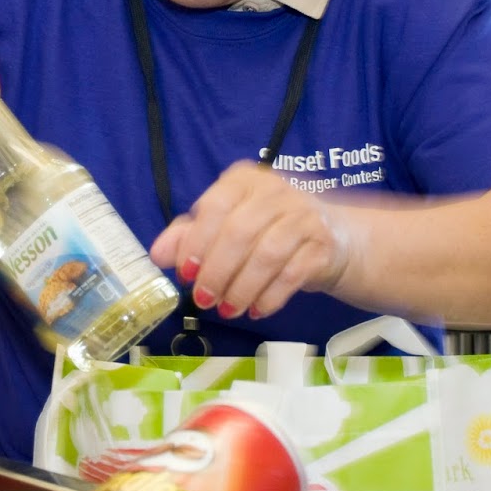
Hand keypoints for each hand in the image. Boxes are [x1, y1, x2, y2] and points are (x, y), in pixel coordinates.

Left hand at [149, 161, 350, 320]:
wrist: (333, 237)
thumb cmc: (266, 229)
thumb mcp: (226, 226)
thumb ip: (189, 235)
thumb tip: (158, 254)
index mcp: (244, 181)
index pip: (215, 206)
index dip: (196, 242)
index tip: (185, 273)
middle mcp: (275, 191)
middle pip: (240, 232)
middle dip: (217, 271)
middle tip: (204, 299)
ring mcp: (303, 215)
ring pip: (267, 255)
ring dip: (242, 288)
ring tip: (227, 310)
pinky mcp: (322, 244)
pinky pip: (292, 274)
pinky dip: (269, 297)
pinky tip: (256, 310)